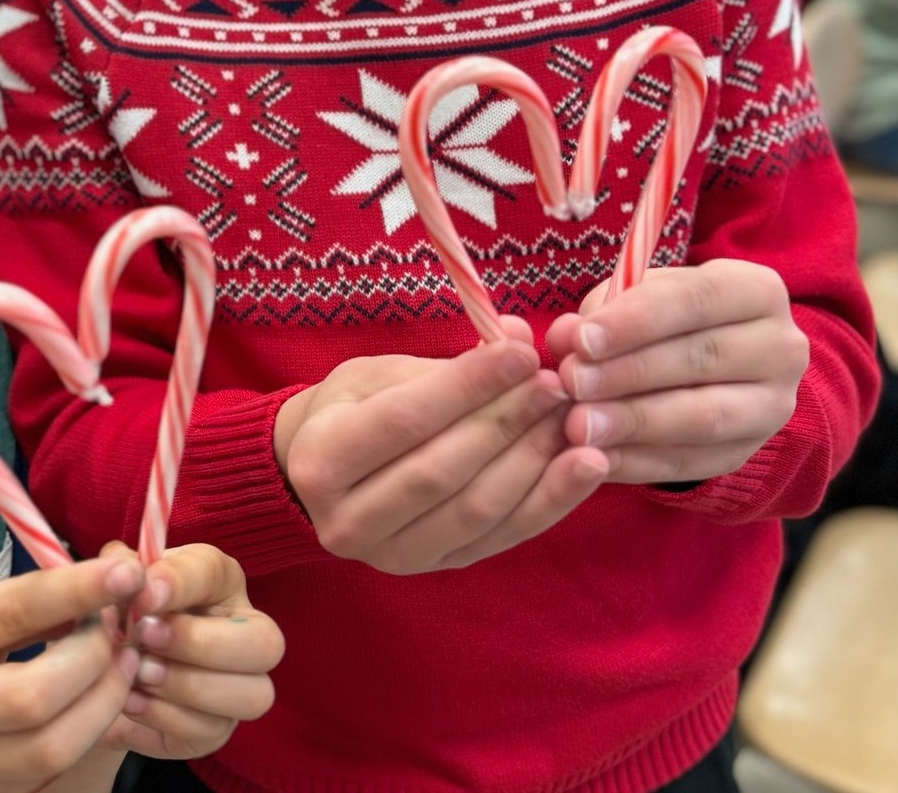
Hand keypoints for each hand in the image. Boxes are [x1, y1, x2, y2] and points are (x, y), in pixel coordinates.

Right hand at [0, 552, 141, 792]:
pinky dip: (87, 735)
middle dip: (96, 658)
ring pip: (54, 745)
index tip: (124, 573)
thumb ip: (13, 608)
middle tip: (118, 630)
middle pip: (39, 693)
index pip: (13, 611)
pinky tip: (97, 704)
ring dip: (104, 701)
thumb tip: (94, 586)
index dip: (77, 591)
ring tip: (120, 666)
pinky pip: (50, 771)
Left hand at [109, 542, 282, 761]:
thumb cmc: (124, 610)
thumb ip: (119, 571)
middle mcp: (247, 631)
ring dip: (186, 686)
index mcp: (221, 580)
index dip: (179, 583)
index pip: (215, 573)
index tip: (142, 595)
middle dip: (200, 642)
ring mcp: (241, 686)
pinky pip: (209, 730)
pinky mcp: (219, 729)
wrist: (108, 667)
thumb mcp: (118, 581)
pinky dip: (165, 717)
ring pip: (251, 695)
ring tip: (138, 673)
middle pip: (264, 642)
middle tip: (145, 638)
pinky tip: (131, 700)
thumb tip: (126, 575)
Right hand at [274, 330, 606, 573]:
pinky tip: (584, 467)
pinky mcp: (437, 570)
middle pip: (442, 471)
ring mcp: (393, 556)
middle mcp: (347, 520)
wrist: (322, 479)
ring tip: (574, 419)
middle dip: (507, 423)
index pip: (404, 420)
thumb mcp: (374, 374)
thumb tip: (514, 334)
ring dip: (535, 462)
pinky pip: (502, 538)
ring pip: (477, 511)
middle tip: (556, 385)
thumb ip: (442, 363)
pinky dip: (550, 501)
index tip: (522, 353)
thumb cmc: (349, 411)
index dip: (468, 387)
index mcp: (319, 459)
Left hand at [545, 259, 808, 483]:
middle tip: (571, 382)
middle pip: (701, 358)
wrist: (709, 366)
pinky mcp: (748, 451)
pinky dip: (637, 460)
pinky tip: (596, 456)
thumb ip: (600, 313)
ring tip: (578, 425)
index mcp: (755, 290)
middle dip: (627, 372)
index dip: (635, 320)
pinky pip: (690, 462)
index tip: (582, 339)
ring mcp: (771, 406)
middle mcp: (780, 347)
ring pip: (702, 417)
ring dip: (634, 422)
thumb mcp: (634, 299)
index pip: (696, 299)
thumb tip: (567, 337)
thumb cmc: (660, 318)